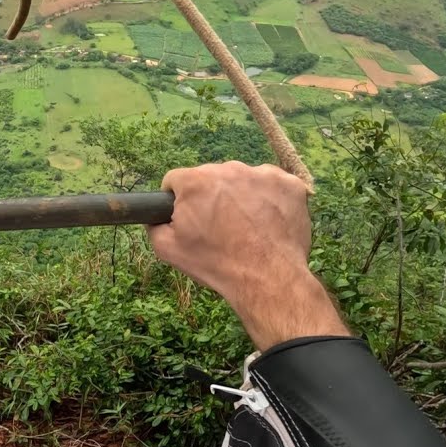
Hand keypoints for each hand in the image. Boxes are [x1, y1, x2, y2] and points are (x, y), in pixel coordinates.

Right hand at [148, 162, 349, 349]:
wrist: (267, 278)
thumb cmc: (217, 264)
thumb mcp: (169, 251)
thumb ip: (155, 226)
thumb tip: (157, 218)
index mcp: (196, 181)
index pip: (176, 180)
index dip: (179, 200)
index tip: (190, 218)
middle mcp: (229, 168)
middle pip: (212, 178)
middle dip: (212, 197)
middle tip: (220, 228)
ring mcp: (263, 174)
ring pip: (244, 180)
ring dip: (242, 197)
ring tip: (248, 228)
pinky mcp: (290, 184)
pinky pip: (273, 186)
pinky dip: (270, 201)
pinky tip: (268, 224)